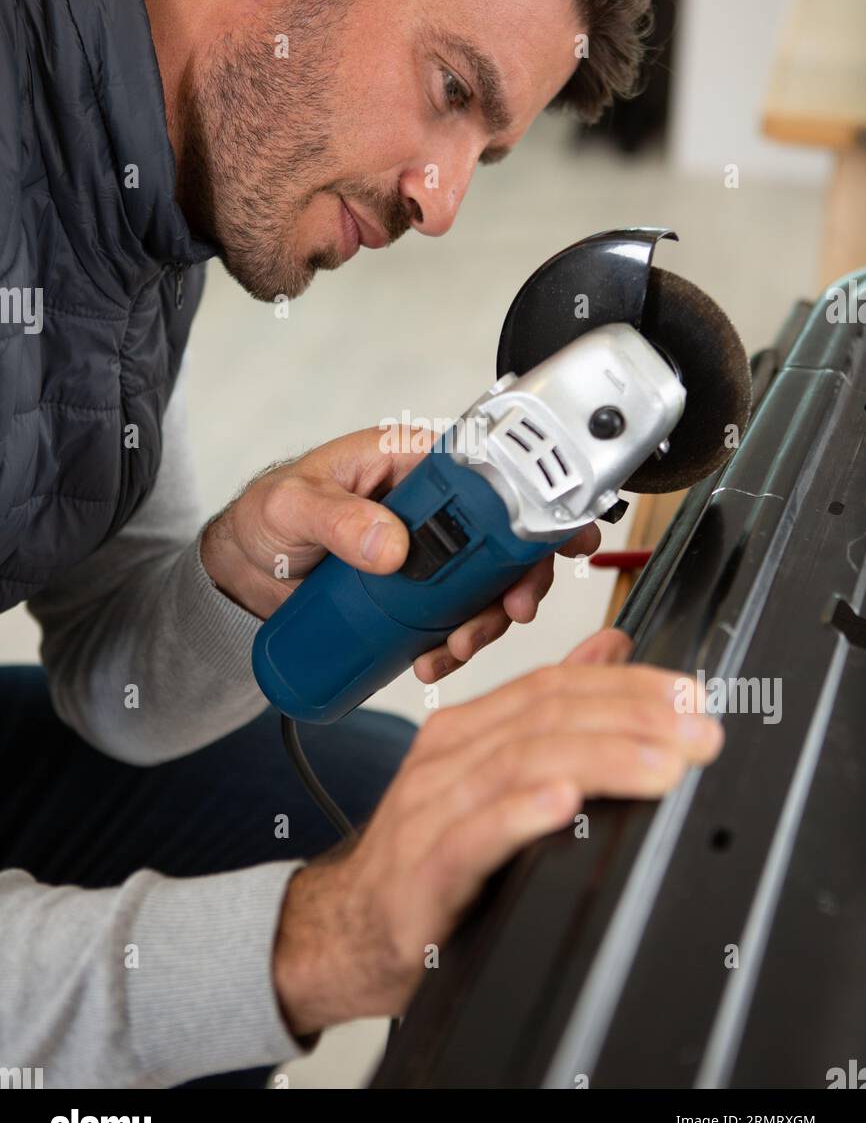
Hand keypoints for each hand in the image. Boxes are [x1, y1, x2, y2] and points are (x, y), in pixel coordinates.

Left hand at [200, 426, 599, 667]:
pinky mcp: (418, 594)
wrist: (241, 574)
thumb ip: (338, 519)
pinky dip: (454, 644)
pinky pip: (455, 619)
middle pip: (504, 535)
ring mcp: (428, 553)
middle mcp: (429, 506)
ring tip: (457, 646)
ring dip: (487, 621)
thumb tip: (392, 544)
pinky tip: (432, 660)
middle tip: (513, 610)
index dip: (533, 501)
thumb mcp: (292, 507)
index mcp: (409, 463)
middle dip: (520, 577)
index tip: (556, 536)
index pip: (487, 471)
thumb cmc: (266, 519)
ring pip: (488, 585)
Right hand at [272, 630, 722, 1035]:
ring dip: (600, 760)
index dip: (627, 685)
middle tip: (699, 733)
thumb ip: (548, 712)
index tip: (690, 697)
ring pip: (519, 764)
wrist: (344, 928)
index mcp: (465, 731)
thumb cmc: (423, 854)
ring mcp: (429, 812)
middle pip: (544, 717)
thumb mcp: (488, 772)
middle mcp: (446, 759)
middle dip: (632, 719)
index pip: (553, 686)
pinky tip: (563, 804)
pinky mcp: (422, 873)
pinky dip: (520, 814)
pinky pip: (472, 835)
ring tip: (661, 766)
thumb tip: (612, 650)